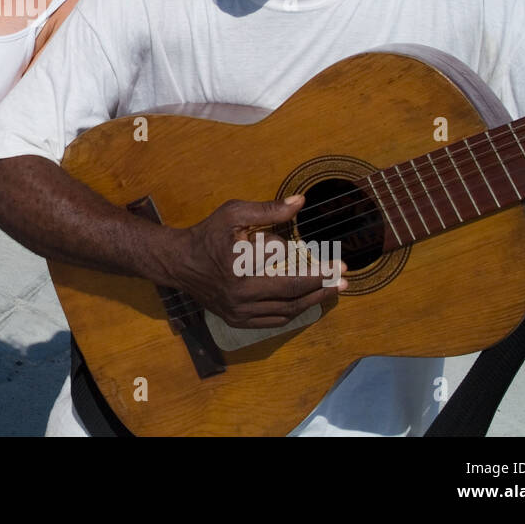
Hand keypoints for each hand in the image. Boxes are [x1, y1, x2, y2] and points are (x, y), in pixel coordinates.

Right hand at [170, 195, 345, 327]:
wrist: (179, 263)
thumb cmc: (208, 234)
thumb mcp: (233, 213)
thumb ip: (268, 209)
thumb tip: (301, 202)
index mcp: (240, 266)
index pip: (285, 264)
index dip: (311, 262)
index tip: (338, 261)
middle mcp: (240, 294)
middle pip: (292, 292)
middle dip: (323, 285)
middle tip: (344, 278)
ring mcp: (238, 311)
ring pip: (286, 310)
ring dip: (312, 300)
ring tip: (332, 291)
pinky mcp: (237, 320)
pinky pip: (273, 321)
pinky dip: (293, 312)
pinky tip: (306, 302)